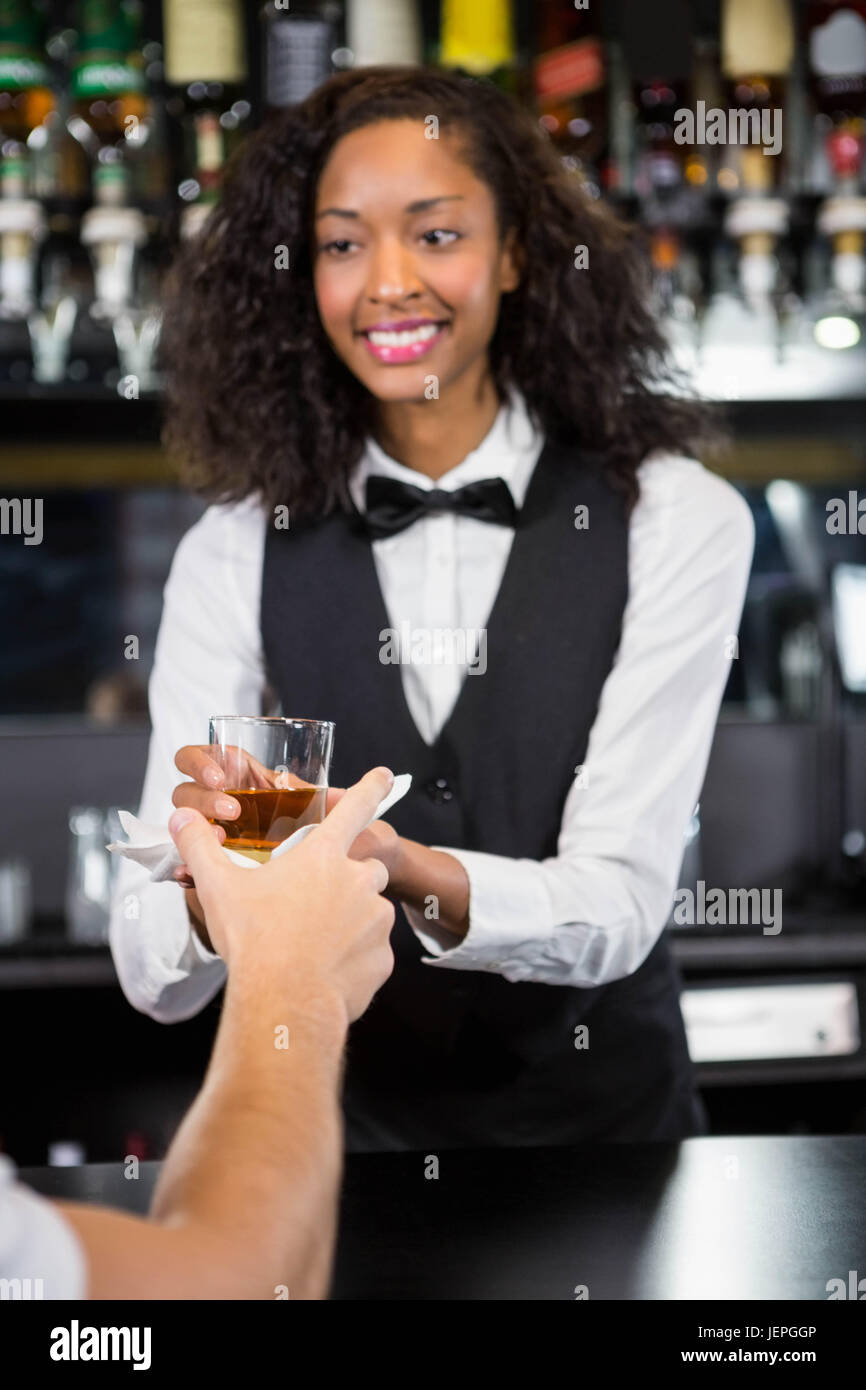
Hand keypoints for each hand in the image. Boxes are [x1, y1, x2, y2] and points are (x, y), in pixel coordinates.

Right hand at [168, 767, 396, 1025]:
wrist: (283, 1002)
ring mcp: (376, 920)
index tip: (384, 775)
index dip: (371, 787)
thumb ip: (200, 846)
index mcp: (322, 856)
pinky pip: (372, 951)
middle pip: (364, 868)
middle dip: (346, 881)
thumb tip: (181, 817)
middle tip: (312, 906)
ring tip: (313, 943)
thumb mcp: (218, 887)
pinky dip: (355, 957)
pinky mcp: (383, 957)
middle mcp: (358, 881)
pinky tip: (325, 970)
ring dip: (350, 921)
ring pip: (370, 911)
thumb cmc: (254, 941)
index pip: (354, 808)